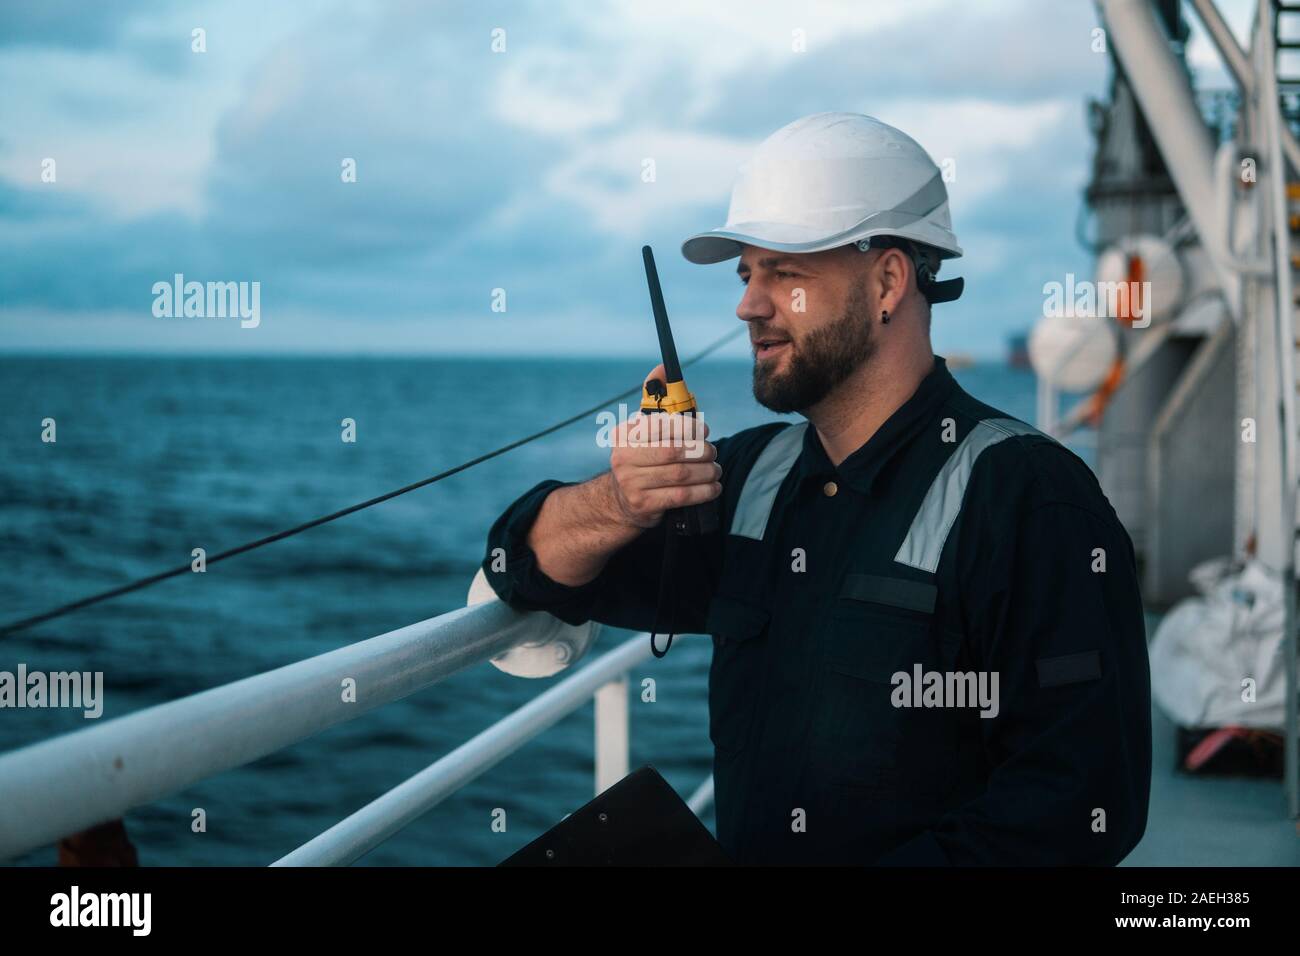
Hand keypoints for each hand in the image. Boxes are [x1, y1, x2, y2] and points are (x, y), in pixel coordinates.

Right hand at [606, 364, 721, 528]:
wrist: (621, 500)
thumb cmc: (642, 458)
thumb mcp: (643, 430)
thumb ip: (656, 401)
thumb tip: (662, 367)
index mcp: (624, 434)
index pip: (660, 426)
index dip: (687, 427)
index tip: (704, 430)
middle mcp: (623, 457)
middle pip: (673, 452)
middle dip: (701, 452)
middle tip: (713, 453)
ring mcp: (631, 483)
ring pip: (680, 475)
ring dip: (706, 472)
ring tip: (716, 470)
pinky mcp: (643, 505)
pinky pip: (681, 496)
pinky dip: (703, 492)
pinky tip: (713, 487)